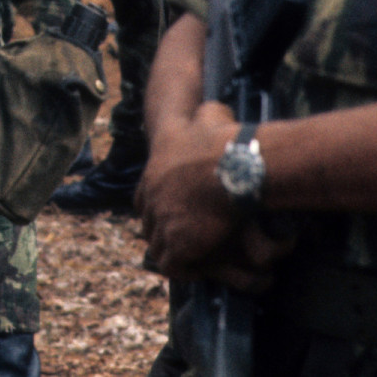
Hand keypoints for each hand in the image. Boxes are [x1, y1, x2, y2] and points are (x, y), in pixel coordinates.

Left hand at [138, 101, 241, 280]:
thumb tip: (214, 105)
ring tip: (188, 258)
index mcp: (155, 171)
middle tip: (182, 239)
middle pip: (148, 221)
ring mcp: (162, 222)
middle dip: (162, 230)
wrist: (232, 166)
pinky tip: (196, 270)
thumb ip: (206, 114)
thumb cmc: (226, 141)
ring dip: (172, 252)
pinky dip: (183, 270)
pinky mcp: (176, 245)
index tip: (171, 211)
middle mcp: (151, 197)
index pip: (144, 195)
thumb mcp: (210, 117)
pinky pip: (171, 266)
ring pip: (157, 245)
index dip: (157, 204)